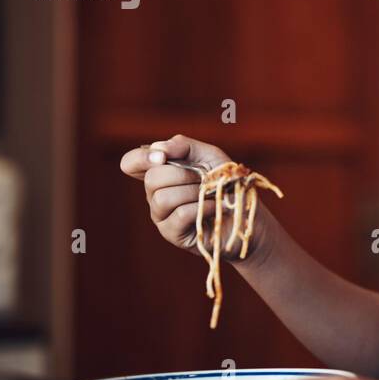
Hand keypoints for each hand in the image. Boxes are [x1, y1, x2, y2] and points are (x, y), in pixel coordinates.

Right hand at [119, 133, 266, 260]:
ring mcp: (161, 215)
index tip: (161, 157)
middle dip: (184, 175)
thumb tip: (157, 149)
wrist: (248, 214)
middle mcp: (154, 194)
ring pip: (162, 198)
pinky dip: (201, 207)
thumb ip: (183, 146)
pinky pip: (179, 214)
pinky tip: (213, 207)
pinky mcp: (172, 233)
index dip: (141, 158)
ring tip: (209, 195)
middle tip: (204, 180)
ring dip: (193, 192)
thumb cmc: (227, 183)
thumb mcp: (209, 155)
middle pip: (152, 178)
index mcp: (160, 172)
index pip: (130, 162)